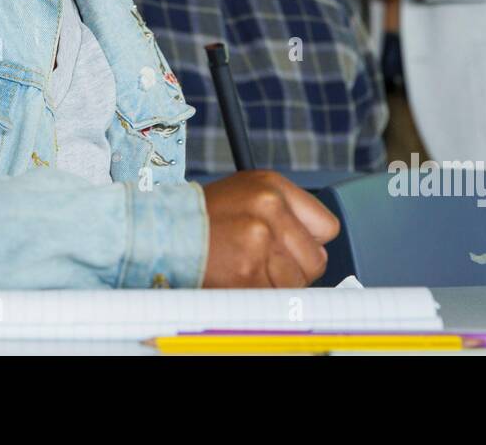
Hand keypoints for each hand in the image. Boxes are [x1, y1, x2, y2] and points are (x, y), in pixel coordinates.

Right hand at [201, 170, 339, 286]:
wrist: (159, 231)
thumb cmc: (202, 217)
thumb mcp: (248, 195)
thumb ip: (286, 214)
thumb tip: (316, 250)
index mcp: (273, 186)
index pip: (327, 227)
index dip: (308, 243)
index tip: (291, 248)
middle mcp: (269, 208)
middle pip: (315, 261)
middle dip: (293, 269)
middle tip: (264, 263)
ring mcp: (258, 240)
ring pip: (296, 284)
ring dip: (274, 285)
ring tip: (246, 269)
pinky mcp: (246, 271)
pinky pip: (273, 299)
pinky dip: (258, 297)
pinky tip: (238, 280)